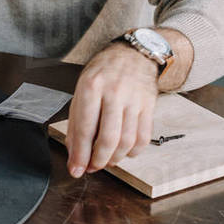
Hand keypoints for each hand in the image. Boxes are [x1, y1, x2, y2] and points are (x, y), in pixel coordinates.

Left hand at [65, 43, 157, 178]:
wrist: (133, 54)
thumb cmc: (103, 73)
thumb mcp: (81, 90)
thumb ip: (76, 123)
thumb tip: (74, 155)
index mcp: (91, 86)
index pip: (85, 128)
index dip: (80, 154)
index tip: (76, 170)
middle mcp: (114, 92)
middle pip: (108, 139)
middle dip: (98, 161)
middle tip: (92, 168)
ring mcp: (134, 99)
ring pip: (127, 142)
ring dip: (115, 158)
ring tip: (106, 160)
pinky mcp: (149, 105)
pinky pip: (144, 138)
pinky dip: (133, 152)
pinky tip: (124, 151)